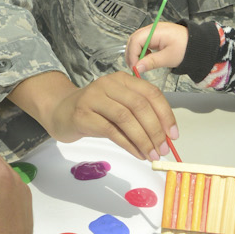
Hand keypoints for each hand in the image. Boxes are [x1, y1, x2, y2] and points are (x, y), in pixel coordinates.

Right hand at [40, 69, 178, 161]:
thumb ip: (139, 115)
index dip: (165, 114)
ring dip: (143, 139)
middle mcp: (108, 84)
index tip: (174, 135)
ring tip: (151, 154)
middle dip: (156, 130)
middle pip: (140, 105)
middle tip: (163, 149)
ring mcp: (94, 98)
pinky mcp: (83, 115)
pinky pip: (112, 131)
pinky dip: (128, 144)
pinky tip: (137, 153)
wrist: (61, 113)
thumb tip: (164, 136)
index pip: (150, 93)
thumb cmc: (94, 112)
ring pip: (126, 118)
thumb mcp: (118, 107)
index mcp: (122, 79)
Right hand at [125, 20, 189, 74]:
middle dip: (131, 53)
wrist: (198, 45)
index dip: (132, 54)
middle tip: (134, 67)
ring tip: (140, 64)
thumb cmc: (186, 49)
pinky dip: (141, 51)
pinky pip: (143, 42)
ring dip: (136, 52)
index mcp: (156, 31)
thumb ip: (151, 62)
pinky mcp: (156, 35)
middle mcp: (152, 28)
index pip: (136, 40)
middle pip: (134, 39)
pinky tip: (146, 59)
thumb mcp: (168, 58)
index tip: (134, 67)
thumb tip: (137, 68)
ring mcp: (154, 31)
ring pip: (137, 41)